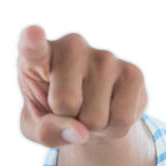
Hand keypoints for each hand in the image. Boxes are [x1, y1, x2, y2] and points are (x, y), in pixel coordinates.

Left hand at [17, 25, 147, 147]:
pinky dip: (114, 129)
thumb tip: (80, 132)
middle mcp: (70, 46)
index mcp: (35, 57)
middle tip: (69, 111)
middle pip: (64, 104)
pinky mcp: (132, 71)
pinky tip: (110, 111)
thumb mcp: (38, 129)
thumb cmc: (53, 116)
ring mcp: (104, 56)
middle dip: (67, 121)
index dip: (32, 41)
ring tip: (88, 111)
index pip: (32, 48)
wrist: (90, 115)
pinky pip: (121, 119)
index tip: (32, 33)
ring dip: (92, 127)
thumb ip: (46, 131)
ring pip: (94, 118)